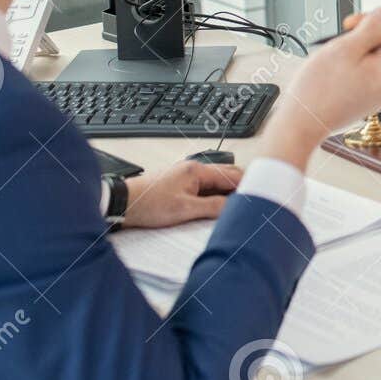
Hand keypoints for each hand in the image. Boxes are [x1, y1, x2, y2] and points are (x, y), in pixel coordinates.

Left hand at [123, 160, 243, 228]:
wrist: (122, 203)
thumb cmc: (148, 204)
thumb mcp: (185, 209)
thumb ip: (213, 207)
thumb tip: (235, 206)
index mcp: (197, 170)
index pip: (233, 175)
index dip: (248, 186)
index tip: (258, 197)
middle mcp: (193, 169)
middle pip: (226, 176)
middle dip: (240, 188)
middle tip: (250, 204)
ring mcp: (186, 176)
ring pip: (215, 183)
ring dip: (226, 193)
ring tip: (233, 209)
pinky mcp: (179, 185)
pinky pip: (204, 188)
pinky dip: (213, 196)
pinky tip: (214, 209)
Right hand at [262, 8, 380, 169]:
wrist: (301, 124)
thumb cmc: (318, 90)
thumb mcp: (346, 47)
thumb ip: (373, 28)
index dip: (374, 21)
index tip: (351, 25)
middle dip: (363, 36)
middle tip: (339, 42)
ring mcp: (378, 93)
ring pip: (373, 57)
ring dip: (354, 51)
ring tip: (333, 60)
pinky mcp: (365, 99)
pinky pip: (364, 72)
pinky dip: (350, 67)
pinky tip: (333, 73)